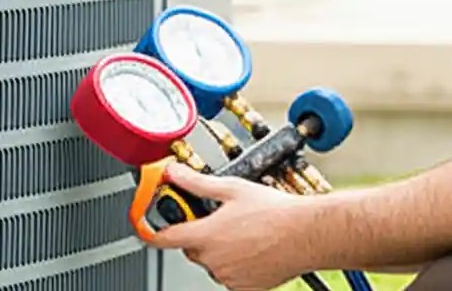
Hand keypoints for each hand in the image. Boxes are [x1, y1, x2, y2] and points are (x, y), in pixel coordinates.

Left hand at [146, 163, 322, 289]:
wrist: (305, 234)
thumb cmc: (275, 212)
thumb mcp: (232, 188)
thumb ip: (196, 183)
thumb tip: (174, 172)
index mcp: (206, 236)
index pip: (165, 238)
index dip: (152, 231)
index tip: (145, 227)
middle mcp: (214, 260)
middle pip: (191, 248)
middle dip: (199, 234)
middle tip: (220, 219)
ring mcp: (228, 276)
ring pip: (211, 262)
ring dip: (218, 249)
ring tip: (243, 232)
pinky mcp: (243, 287)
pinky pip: (229, 275)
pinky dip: (234, 263)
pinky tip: (251, 247)